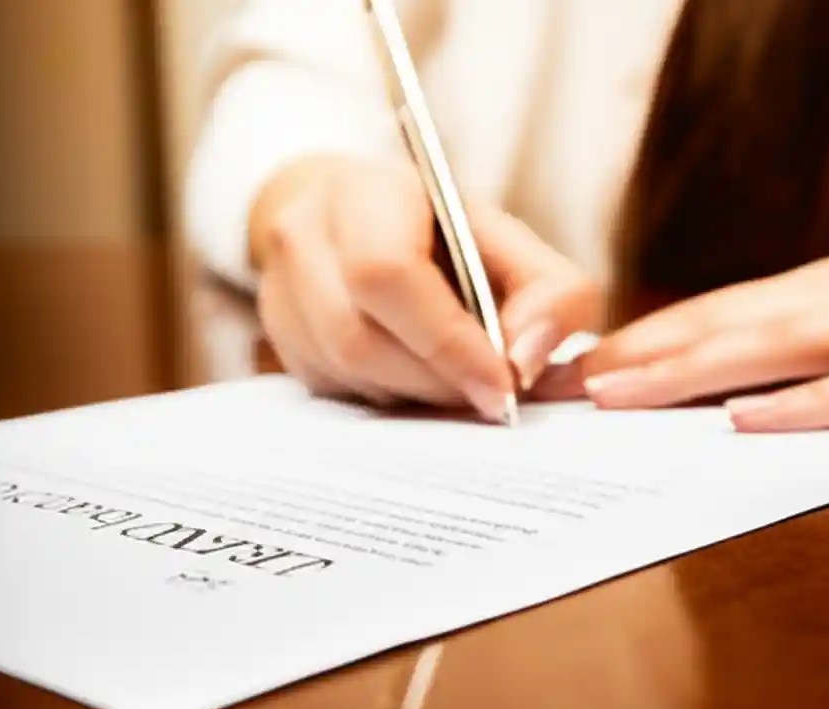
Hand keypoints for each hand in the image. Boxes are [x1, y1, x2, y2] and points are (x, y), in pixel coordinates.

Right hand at [250, 155, 599, 419]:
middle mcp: (303, 235)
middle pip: (360, 336)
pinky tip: (419, 379)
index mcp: (364, 191)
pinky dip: (389, 397)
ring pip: (345, 371)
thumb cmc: (440, 232)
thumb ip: (551, 293)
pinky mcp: (278, 339)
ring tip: (459, 384)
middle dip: (438, 378)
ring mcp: (277, 290)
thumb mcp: (511, 241)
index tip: (502, 383)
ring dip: (415, 394)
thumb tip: (528, 362)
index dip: (448, 341)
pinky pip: (335, 390)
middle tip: (489, 392)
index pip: (388, 272)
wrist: (355, 217)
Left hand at [581, 251, 828, 430]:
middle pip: (728, 326)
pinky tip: (751, 421)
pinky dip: (806, 405)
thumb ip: (796, 333)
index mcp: (821, 289)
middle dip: (649, 356)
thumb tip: (713, 369)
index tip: (588, 366)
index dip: (649, 337)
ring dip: (696, 370)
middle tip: (577, 388)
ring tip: (628, 396)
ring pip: (778, 348)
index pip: (715, 311)